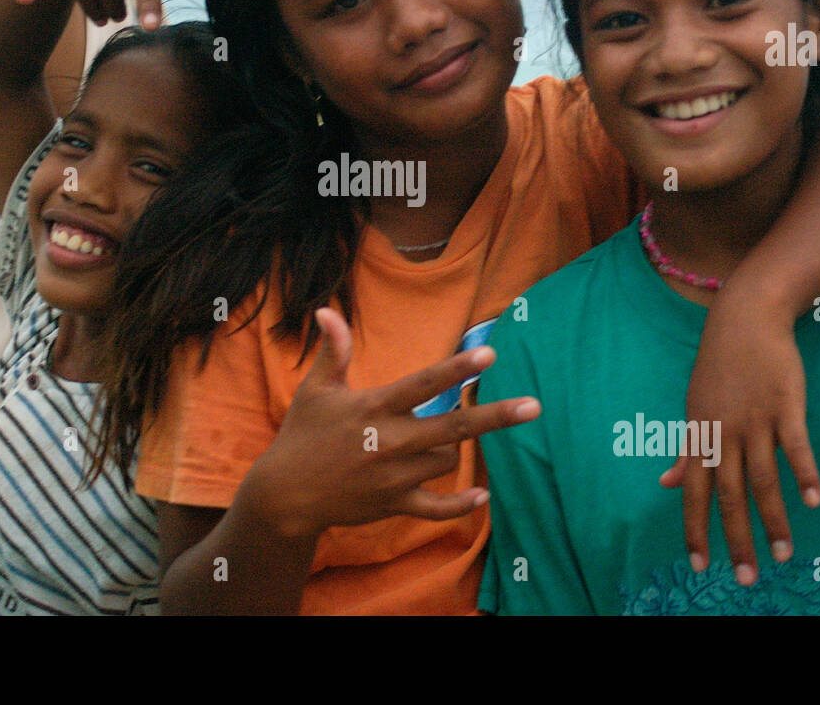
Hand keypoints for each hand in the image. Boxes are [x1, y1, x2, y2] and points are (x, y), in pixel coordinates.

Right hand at [242, 308, 540, 539]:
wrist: (285, 495)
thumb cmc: (302, 435)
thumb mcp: (315, 390)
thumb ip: (333, 351)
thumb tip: (328, 311)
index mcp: (373, 408)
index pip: (422, 384)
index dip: (456, 368)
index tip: (489, 354)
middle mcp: (389, 442)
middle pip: (453, 427)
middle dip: (495, 416)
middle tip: (534, 406)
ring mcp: (394, 477)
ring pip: (447, 459)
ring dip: (452, 447)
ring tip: (434, 438)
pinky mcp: (394, 504)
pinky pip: (436, 508)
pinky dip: (460, 505)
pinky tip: (482, 496)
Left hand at [660, 295, 819, 584]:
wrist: (744, 319)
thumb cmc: (719, 368)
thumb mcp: (694, 408)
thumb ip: (686, 450)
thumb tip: (667, 483)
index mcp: (699, 435)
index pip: (695, 491)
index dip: (696, 528)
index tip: (700, 565)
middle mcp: (724, 432)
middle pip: (729, 494)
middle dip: (737, 539)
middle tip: (747, 577)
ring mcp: (755, 420)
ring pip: (763, 479)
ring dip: (774, 519)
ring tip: (784, 554)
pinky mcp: (785, 405)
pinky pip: (795, 446)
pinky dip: (804, 473)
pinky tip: (814, 500)